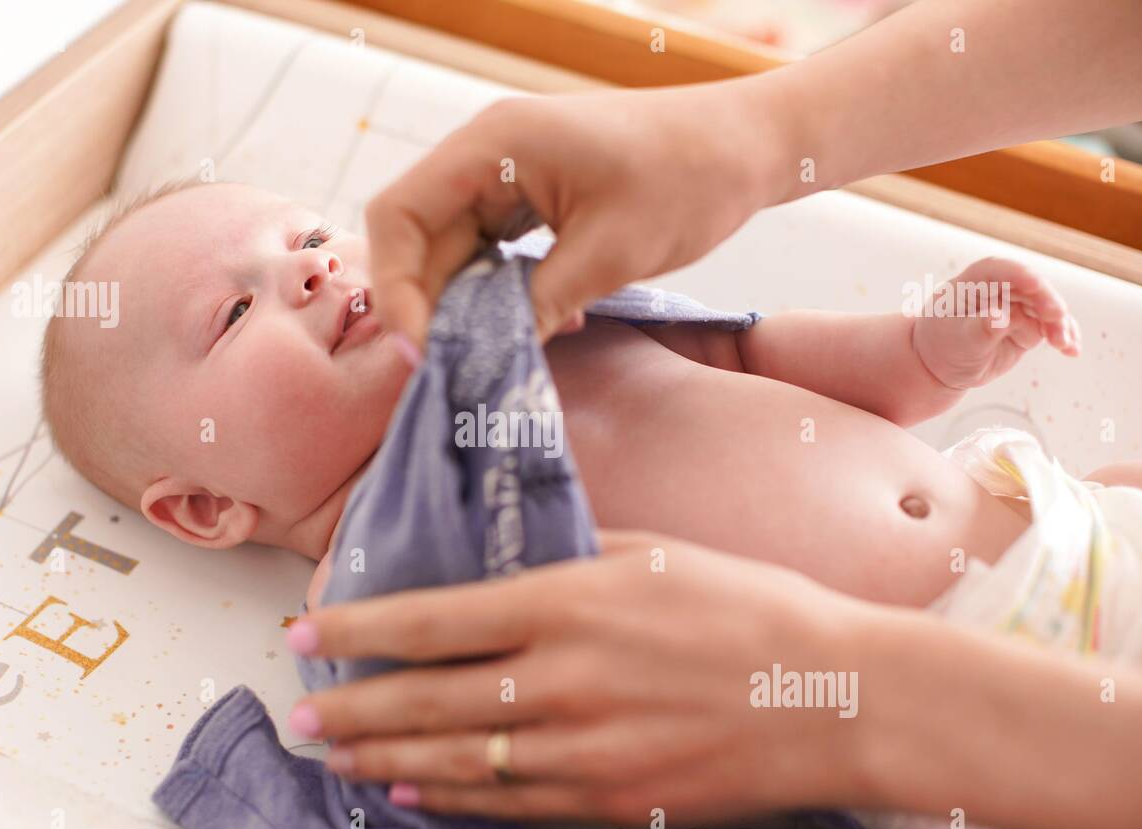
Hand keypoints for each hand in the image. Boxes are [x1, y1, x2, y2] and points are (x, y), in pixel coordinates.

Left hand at [286, 531, 872, 825]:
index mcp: (568, 601)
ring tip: (337, 756)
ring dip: (385, 759)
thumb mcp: (652, 553)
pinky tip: (414, 794)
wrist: (836, 695)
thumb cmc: (750, 607)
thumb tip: (501, 565)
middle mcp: (562, 677)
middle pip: (426, 699)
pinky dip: (451, 800)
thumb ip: (568, 557)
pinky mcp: (609, 796)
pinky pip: (508, 802)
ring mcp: (583, 747)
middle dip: (351, 706)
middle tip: (302, 712)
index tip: (307, 633)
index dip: (357, 629)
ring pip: (454, 760)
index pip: (431, 618)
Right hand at [364, 79, 791, 351]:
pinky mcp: (530, 196)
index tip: (421, 350)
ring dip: (463, 305)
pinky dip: (498, 293)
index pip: (400, 216)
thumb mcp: (610, 253)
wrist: (746, 148)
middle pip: (418, 237)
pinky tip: (531, 325)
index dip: (395, 288)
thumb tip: (486, 358)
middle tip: (448, 369)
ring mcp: (507, 174)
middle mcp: (487, 153)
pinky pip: (490, 251)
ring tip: (485, 356)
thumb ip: (539, 304)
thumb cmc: (687, 179)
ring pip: (452, 250)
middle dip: (427, 306)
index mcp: (493, 146)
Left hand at [911, 257, 1079, 389]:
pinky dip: (1063, 336)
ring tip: (1063, 344)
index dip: (1018, 275)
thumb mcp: (958, 340)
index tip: (1036, 284)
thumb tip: (1001, 318)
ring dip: (1059, 323)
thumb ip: (980, 328)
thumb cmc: (942, 346)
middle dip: (1047, 301)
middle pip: (1031, 288)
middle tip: (1058, 316)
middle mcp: (1001, 289)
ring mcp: (1018, 307)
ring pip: (1046, 308)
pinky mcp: (1029, 325)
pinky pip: (1051, 327)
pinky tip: (1072, 350)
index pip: (998, 270)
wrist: (941, 366)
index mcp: (974, 281)